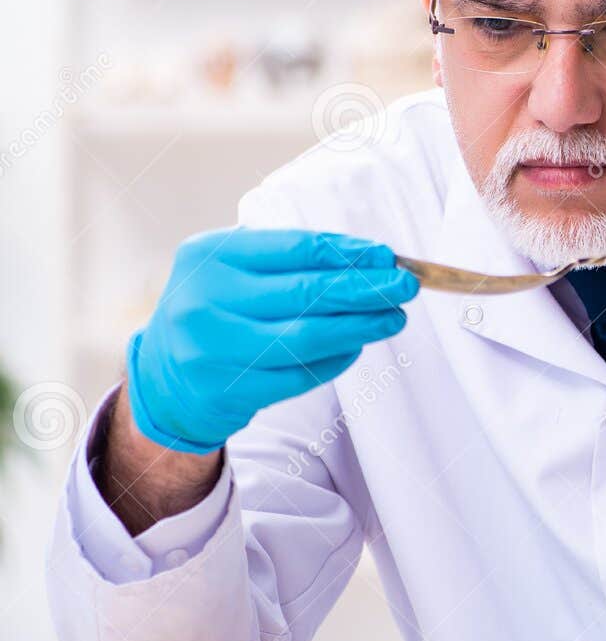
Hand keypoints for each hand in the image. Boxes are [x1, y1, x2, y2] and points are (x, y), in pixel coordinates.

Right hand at [125, 228, 418, 452]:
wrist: (165, 375)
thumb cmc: (216, 308)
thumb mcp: (232, 268)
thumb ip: (288, 259)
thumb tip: (370, 260)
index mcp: (209, 256)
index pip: (296, 249)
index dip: (349, 254)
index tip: (387, 256)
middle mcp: (206, 301)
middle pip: (306, 293)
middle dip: (365, 289)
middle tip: (406, 286)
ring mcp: (215, 350)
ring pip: (308, 337)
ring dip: (361, 326)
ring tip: (394, 317)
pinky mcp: (230, 391)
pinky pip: (300, 374)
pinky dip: (337, 358)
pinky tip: (358, 345)